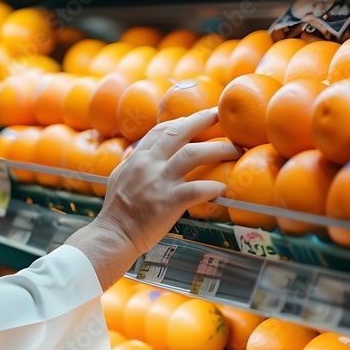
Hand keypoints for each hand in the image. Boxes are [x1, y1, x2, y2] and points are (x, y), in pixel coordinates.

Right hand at [98, 107, 240, 256]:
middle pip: (179, 133)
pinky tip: (224, 187)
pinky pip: (197, 189)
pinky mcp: (169, 201)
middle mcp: (149, 164)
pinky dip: (213, 187)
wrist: (114, 234)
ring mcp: (160, 181)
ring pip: (193, 154)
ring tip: (235, 150)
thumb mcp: (120, 177)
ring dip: (218, 149)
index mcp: (138, 158)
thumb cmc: (116, 211)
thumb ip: (134, 163)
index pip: (161, 131)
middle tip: (220, 115)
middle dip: (203, 120)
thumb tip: (140, 154)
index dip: (181, 121)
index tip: (197, 119)